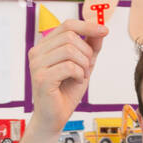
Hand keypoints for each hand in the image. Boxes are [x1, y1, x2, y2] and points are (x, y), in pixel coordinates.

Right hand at [28, 18, 109, 133]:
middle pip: (70, 36)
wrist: (54, 117)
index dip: (88, 25)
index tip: (105, 30)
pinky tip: (76, 82)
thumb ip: (91, 47)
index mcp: (44, 46)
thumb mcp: (83, 65)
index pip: (67, 25)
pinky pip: (69, 66)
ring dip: (83, 64)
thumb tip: (102, 30)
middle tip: (87, 67)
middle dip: (86, 52)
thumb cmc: (65, 92)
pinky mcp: (42, 78)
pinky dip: (79, 75)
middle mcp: (37, 52)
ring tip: (81, 76)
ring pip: (69, 50)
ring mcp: (37, 65)